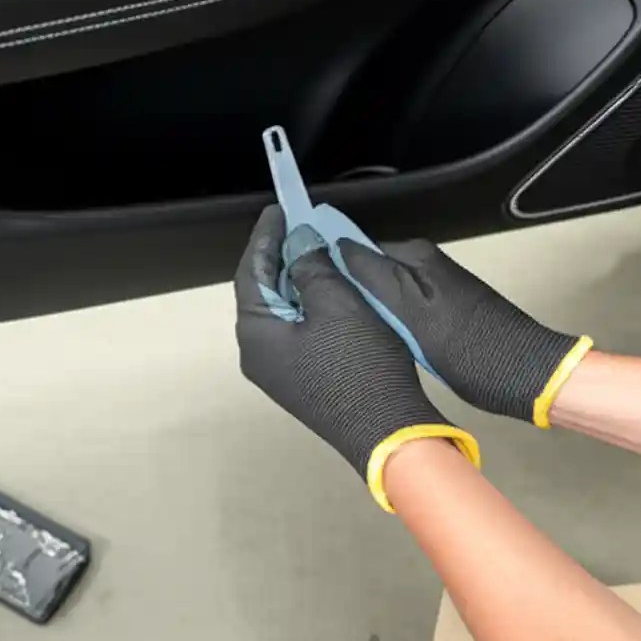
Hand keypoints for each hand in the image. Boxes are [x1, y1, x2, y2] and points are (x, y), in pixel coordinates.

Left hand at [234, 206, 479, 511]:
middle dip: (280, 257)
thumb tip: (298, 242)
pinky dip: (309, 306)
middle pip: (263, 293)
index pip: (252, 272)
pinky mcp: (303, 382)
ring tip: (317, 250)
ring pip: (281, 313)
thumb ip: (312, 266)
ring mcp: (279, 373)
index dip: (267, 237)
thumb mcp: (338, 303)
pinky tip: (329, 291)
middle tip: (300, 225)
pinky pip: (297, 332)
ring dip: (298, 281)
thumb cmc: (360, 364)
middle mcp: (257, 355)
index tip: (280, 209)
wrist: (388, 432)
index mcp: (256, 333)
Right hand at [339, 239, 592, 426]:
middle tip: (327, 324)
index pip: (357, 251)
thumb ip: (376, 279)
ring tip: (350, 337)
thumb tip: (338, 247)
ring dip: (370, 314)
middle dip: (350, 295)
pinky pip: (402, 313)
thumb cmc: (468, 348)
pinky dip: (390, 327)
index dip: (333, 271)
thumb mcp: (414, 313)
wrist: (524, 375)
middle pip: (370, 274)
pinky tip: (380, 346)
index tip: (310, 297)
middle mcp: (425, 265)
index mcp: (416, 257)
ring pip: (385, 296)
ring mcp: (436, 289)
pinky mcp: (443, 313)